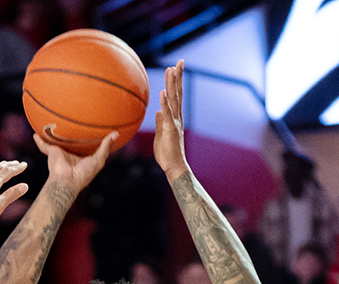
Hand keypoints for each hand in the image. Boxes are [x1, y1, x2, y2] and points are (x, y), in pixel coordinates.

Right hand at [36, 131, 117, 193]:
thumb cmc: (84, 174)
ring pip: (56, 141)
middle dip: (70, 135)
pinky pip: (43, 145)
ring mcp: (60, 153)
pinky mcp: (51, 152)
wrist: (67, 181)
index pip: (84, 146)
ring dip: (53, 134)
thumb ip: (106, 147)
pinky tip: (35, 133)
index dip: (87, 138)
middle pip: (69, 142)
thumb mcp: (99, 159)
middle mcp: (70, 154)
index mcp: (81, 157)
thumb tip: (116, 133)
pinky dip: (39, 140)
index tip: (91, 129)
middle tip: (72, 123)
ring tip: (51, 124)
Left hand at [153, 61, 188, 178]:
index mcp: (174, 117)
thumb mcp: (160, 134)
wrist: (174, 166)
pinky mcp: (171, 129)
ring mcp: (175, 122)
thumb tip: (158, 111)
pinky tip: (163, 91)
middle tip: (179, 61)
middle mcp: (177, 117)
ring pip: (174, 100)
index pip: (175, 96)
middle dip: (178, 77)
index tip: (174, 68)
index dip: (174, 82)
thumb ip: (160, 122)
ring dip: (172, 84)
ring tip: (171, 70)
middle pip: (177, 93)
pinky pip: (167, 113)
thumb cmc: (167, 153)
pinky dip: (165, 102)